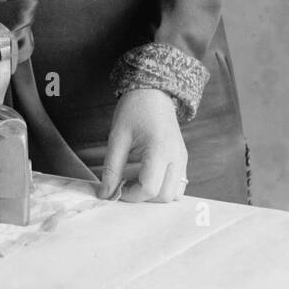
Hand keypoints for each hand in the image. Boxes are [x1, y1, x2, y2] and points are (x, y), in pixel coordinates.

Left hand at [99, 88, 188, 202]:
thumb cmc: (134, 109)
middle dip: (143, 198)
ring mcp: (182, 158)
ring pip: (174, 194)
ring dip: (154, 194)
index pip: (149, 188)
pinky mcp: (183, 158)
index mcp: (160, 150)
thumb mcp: (117, 137)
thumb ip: (111, 169)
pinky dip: (162, 187)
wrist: (153, 91)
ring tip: (135, 180)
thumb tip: (105, 194)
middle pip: (165, 196)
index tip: (116, 189)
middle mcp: (177, 157)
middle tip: (125, 185)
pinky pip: (177, 183)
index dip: (130, 195)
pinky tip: (145, 175)